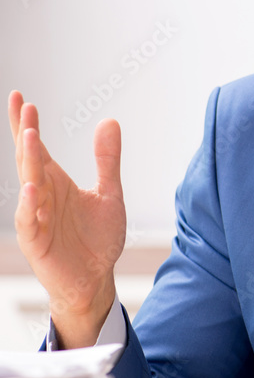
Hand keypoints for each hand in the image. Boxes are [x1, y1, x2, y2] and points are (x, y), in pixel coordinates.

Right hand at [8, 92, 125, 347]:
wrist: (97, 279)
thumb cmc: (97, 239)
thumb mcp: (109, 194)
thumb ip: (107, 160)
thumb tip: (109, 121)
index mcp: (55, 182)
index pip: (37, 148)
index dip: (27, 124)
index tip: (21, 97)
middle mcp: (42, 195)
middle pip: (29, 159)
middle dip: (26, 133)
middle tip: (25, 107)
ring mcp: (36, 217)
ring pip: (28, 184)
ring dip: (28, 161)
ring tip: (31, 136)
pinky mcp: (37, 241)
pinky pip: (28, 220)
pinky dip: (29, 204)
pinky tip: (33, 187)